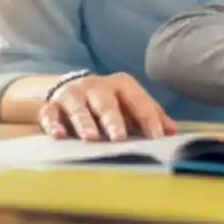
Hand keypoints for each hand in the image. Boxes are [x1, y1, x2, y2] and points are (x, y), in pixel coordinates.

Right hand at [37, 72, 177, 142]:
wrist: (70, 90)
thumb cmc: (107, 103)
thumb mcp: (129, 105)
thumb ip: (150, 116)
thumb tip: (173, 131)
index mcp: (120, 85)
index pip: (137, 100)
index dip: (148, 119)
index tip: (157, 138)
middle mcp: (96, 86)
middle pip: (106, 103)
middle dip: (113, 120)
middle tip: (119, 138)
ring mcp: (73, 95)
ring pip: (78, 107)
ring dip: (85, 122)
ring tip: (91, 138)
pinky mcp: (52, 105)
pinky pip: (50, 113)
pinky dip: (53, 124)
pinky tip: (59, 135)